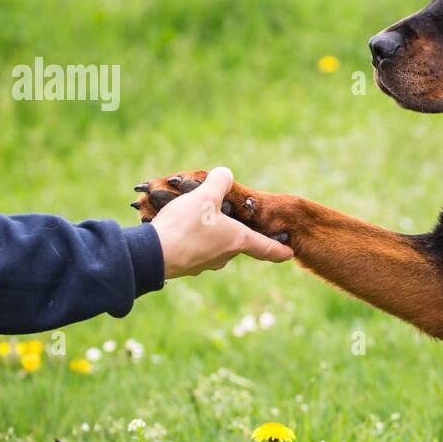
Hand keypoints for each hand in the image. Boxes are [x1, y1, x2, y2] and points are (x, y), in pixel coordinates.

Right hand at [147, 167, 293, 278]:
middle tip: (221, 213)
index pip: (266, 248)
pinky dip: (190, 239)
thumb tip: (226, 175)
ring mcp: (204, 264)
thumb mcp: (205, 196)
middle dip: (232, 229)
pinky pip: (194, 249)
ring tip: (192, 217)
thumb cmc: (185, 226)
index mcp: (237, 240)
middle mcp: (224, 255)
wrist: (152, 255)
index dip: (279, 249)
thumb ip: (219, 182)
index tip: (290, 254)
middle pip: (236, 241)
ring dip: (208, 233)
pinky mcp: (186, 266)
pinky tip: (177, 228)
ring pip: (213, 245)